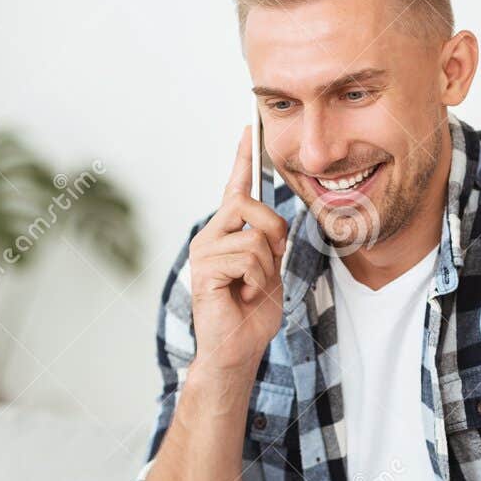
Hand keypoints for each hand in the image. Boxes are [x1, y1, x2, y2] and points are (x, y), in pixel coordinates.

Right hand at [187, 127, 289, 376]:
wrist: (236, 350)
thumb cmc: (252, 315)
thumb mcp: (270, 270)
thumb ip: (271, 243)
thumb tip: (277, 223)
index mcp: (226, 233)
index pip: (235, 188)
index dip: (243, 159)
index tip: (249, 129)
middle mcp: (210, 236)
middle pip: (248, 204)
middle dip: (273, 233)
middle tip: (271, 262)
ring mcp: (203, 251)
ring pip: (254, 235)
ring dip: (266, 267)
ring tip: (252, 288)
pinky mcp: (204, 269)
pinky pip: (247, 257)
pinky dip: (258, 280)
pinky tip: (245, 296)